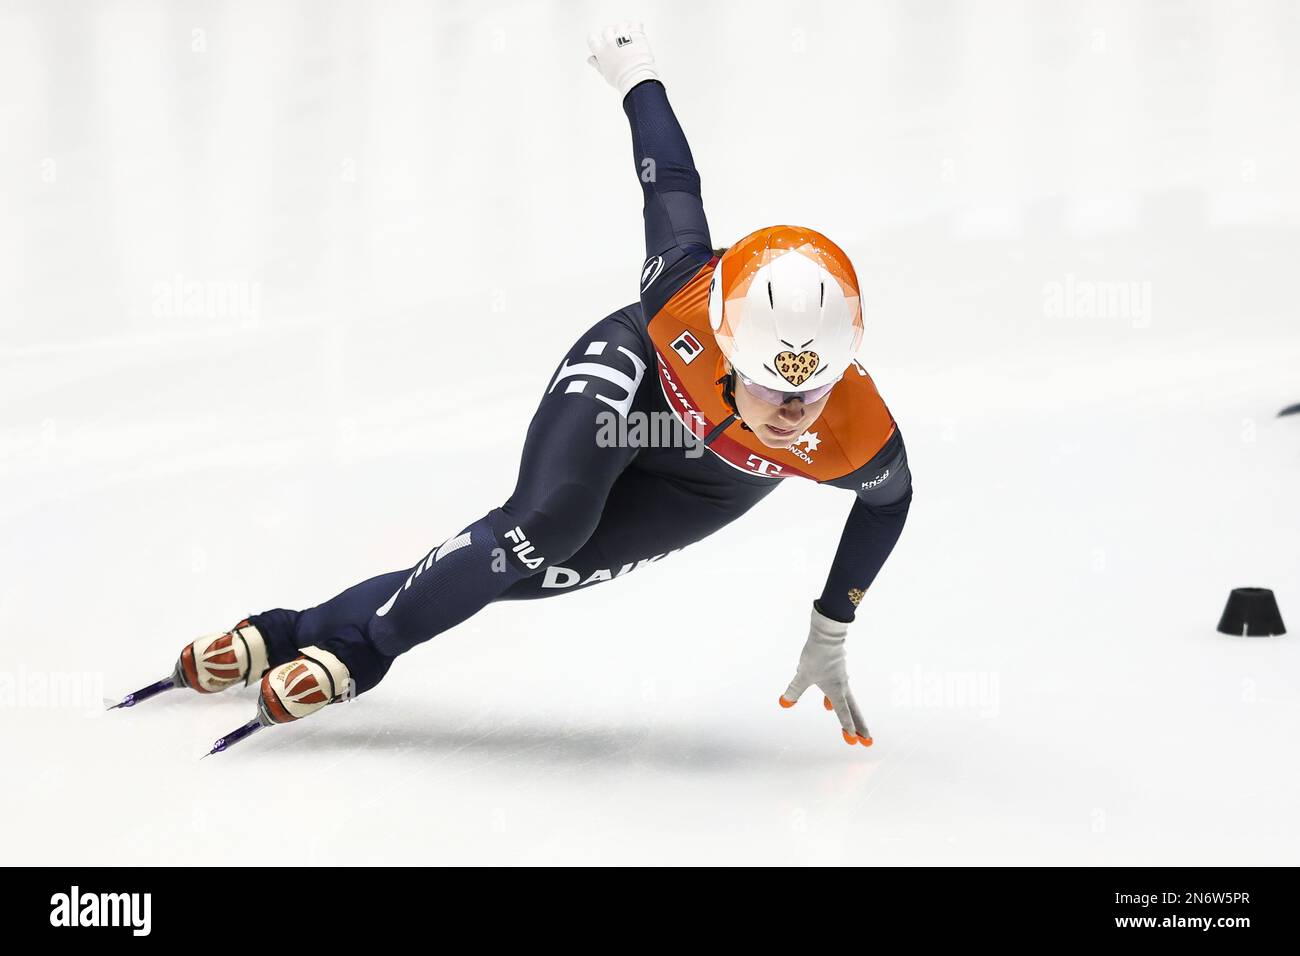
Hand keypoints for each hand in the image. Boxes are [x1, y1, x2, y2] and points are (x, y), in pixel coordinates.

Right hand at [586, 22, 659, 98]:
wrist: (637, 78)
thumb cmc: (620, 79)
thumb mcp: (605, 73)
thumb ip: (597, 63)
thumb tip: (590, 58)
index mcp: (601, 51)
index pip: (592, 39)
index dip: (596, 41)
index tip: (602, 44)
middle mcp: (610, 42)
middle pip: (607, 30)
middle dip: (612, 36)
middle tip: (619, 45)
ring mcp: (623, 36)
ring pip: (620, 25)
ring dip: (624, 30)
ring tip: (629, 40)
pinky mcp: (635, 34)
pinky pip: (635, 24)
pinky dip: (636, 27)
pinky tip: (637, 35)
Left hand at [779, 603, 872, 746]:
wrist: (827, 635)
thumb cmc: (816, 656)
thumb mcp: (802, 675)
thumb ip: (794, 690)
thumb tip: (784, 702)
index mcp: (836, 690)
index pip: (843, 713)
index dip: (848, 727)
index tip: (855, 740)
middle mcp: (842, 686)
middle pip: (853, 711)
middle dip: (860, 727)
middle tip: (868, 741)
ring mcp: (841, 678)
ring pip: (847, 701)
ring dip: (850, 715)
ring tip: (853, 728)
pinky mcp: (837, 671)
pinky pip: (838, 690)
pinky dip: (836, 700)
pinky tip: (826, 704)